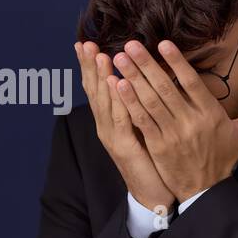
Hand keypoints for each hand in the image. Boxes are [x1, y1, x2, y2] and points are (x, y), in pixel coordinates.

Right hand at [76, 41, 175, 213]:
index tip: (86, 45)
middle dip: (89, 66)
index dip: (90, 67)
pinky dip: (117, 99)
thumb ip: (137, 109)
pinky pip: (121, 118)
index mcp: (110, 122)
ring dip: (100, 76)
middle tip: (84, 42)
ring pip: (104, 101)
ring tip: (98, 54)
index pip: (97, 89)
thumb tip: (138, 84)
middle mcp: (106, 127)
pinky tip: (114, 82)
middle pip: (94, 91)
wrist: (152, 195)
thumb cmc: (151, 162)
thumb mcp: (143, 130)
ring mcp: (113, 137)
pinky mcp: (125, 146)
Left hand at [110, 39, 237, 203]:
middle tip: (131, 44)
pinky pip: (141, 120)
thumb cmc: (225, 158)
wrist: (206, 190)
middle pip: (166, 89)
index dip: (177, 62)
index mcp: (211, 115)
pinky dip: (129, 102)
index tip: (163, 44)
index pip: (192, 83)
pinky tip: (118, 85)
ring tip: (120, 58)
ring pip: (150, 102)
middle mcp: (191, 123)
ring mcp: (172, 135)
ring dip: (133, 78)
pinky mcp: (158, 146)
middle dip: (147, 65)